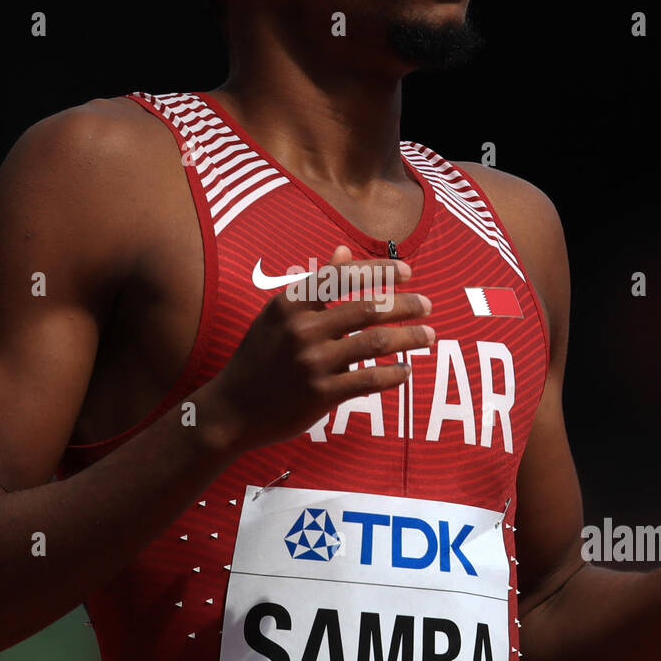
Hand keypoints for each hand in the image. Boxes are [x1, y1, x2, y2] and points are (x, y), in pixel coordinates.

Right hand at [202, 243, 433, 455]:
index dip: (380, 270)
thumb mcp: (278, 315)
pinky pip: (370, 379)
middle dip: (405, 305)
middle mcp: (301, 329)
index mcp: (290, 303)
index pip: (344, 276)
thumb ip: (314, 284)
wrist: (232, 410)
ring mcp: (312, 362)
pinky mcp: (321, 394)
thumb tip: (344, 251)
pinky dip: (394, 373)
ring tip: (429, 336)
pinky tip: (406, 370)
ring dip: (409, 337)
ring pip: (375, 342)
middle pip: (368, 308)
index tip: (408, 271)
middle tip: (427, 306)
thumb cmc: (259, 357)